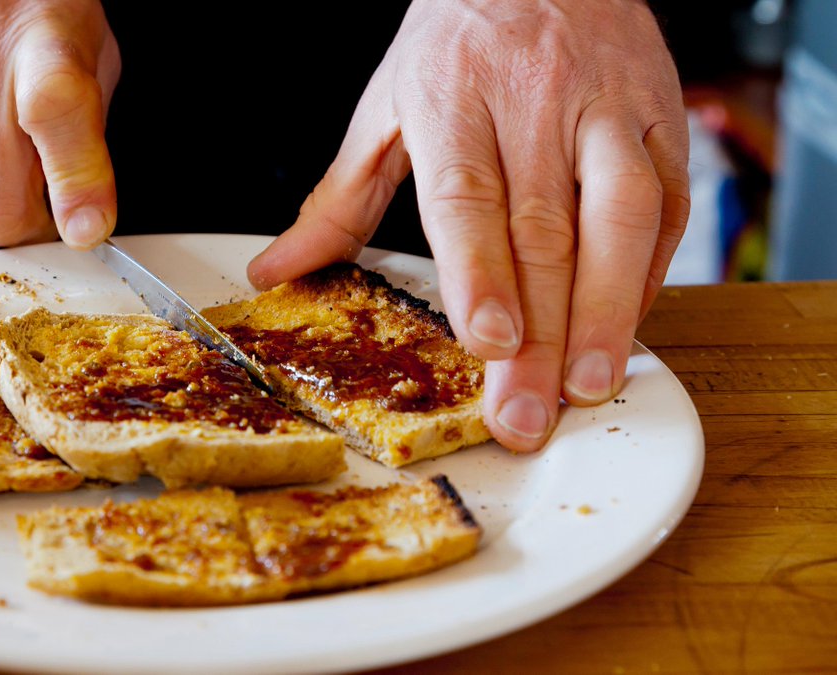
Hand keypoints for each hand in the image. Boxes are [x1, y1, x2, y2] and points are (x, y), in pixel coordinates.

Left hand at [246, 0, 689, 451]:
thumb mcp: (385, 108)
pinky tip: (623, 328)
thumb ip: (339, 199)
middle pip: (542, 231)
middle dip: (538, 333)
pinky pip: (666, 204)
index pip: (469, 197)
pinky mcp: (661, 118)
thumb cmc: (456, 40)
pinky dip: (647, 274)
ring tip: (587, 386)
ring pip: (620, 218)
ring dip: (607, 312)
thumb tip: (278, 269)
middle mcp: (537, 103)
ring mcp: (607, 111)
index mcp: (455, 100)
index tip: (487, 343)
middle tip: (525, 412)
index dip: (480, 275)